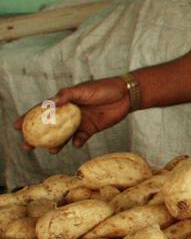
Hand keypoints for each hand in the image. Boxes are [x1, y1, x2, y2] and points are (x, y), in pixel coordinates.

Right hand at [11, 77, 130, 151]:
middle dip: (38, 136)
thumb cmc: (103, 88)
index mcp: (63, 101)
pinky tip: (76, 144)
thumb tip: (51, 103)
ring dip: (56, 143)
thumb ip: (67, 96)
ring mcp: (79, 121)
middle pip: (49, 126)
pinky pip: (81, 138)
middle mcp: (69, 112)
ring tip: (50, 150)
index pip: (42, 110)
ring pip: (63, 135)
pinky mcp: (91, 128)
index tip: (16, 126)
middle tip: (28, 146)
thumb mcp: (83, 90)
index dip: (28, 118)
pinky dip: (77, 142)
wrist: (126, 95)